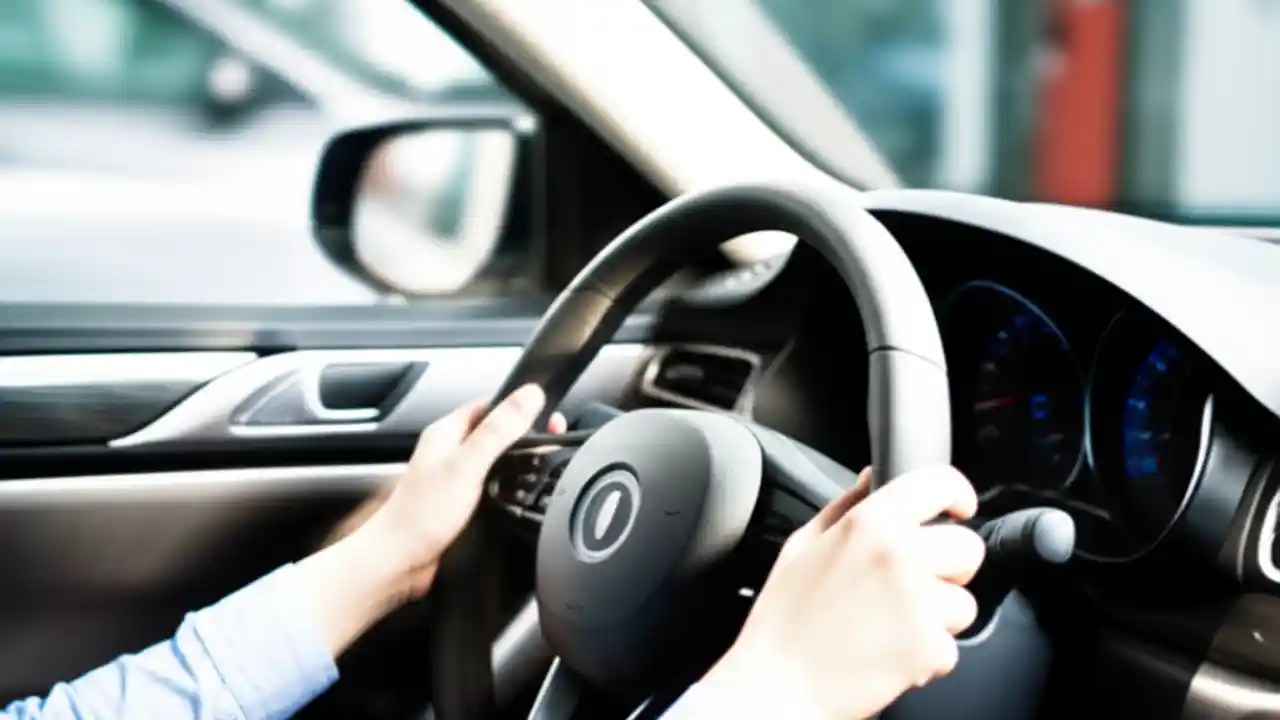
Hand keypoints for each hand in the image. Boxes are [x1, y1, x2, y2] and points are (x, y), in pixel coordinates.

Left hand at [295, 384, 560, 656]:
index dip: (517, 406)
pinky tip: (516, 494)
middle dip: (521, 435)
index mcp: (446, 432)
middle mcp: (448, 451)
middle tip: (546, 443)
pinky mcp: (458, 501)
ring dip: (514, 462)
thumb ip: (499, 430)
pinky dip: (506, 485)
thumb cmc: (420, 516)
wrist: (399, 560)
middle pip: (493, 431)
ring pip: (492, 459)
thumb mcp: (467, 465)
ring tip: (537, 465)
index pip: (489, 404)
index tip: (544, 415)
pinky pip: (489, 484)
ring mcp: (453, 476)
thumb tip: (529, 396)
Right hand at [701, 466, 983, 718]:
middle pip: (967, 546)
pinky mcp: (929, 648)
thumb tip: (873, 478)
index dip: (956, 493)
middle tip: (914, 584)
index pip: (939, 483)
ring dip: (938, 616)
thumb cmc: (784, 617)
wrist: (777, 683)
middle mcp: (901, 555)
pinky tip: (889, 652)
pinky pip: (951, 646)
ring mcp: (919, 603)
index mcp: (870, 523)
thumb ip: (845, 505)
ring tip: (892, 625)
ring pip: (965, 602)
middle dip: (948, 566)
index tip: (957, 508)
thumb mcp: (803, 545)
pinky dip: (926, 655)